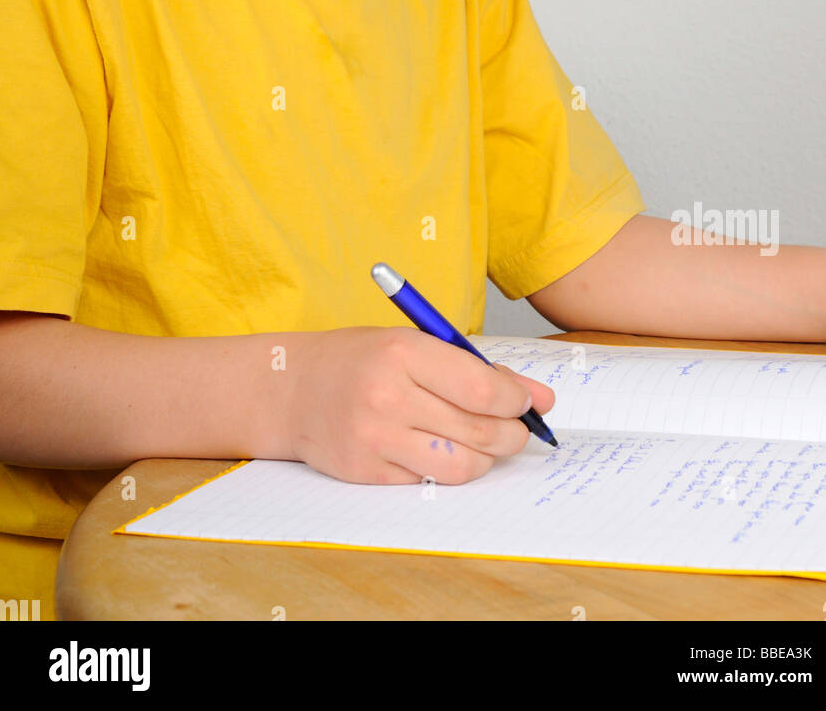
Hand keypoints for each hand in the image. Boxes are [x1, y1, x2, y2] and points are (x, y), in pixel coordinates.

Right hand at [257, 326, 554, 484]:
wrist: (289, 390)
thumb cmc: (357, 360)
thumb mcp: (410, 344)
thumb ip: (471, 368)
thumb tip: (536, 397)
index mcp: (401, 353)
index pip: (480, 387)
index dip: (515, 400)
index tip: (527, 401)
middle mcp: (387, 397)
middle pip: (478, 430)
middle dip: (511, 433)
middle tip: (517, 429)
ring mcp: (375, 439)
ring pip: (461, 466)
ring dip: (486, 458)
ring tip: (484, 443)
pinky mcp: (367, 473)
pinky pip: (429, 482)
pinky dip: (446, 470)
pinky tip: (440, 450)